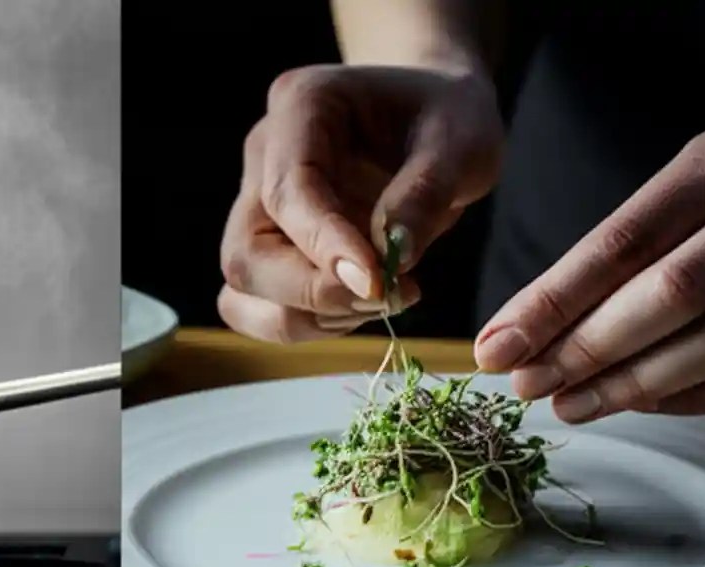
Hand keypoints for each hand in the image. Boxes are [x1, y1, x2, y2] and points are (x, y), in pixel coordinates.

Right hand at [218, 64, 503, 342]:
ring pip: (242, 291)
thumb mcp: (463, 141)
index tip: (379, 285)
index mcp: (301, 106)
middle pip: (246, 254)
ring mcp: (256, 207)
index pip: (288, 191)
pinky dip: (307, 323)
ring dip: (309, 316)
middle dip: (313, 293)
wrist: (434, 118)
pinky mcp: (268, 248)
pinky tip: (360, 305)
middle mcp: (263, 158)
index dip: (325, 246)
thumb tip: (392, 259)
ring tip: (380, 299)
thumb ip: (427, 192)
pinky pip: (258, 307)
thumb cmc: (448, 118)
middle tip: (388, 295)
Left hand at [475, 119, 704, 421]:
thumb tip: (522, 331)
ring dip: (635, 384)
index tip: (496, 347)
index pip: (622, 243)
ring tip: (571, 404)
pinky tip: (643, 403)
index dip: (552, 303)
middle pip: (669, 292)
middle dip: (587, 349)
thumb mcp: (691, 188)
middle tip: (527, 386)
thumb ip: (621, 251)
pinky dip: (694, 395)